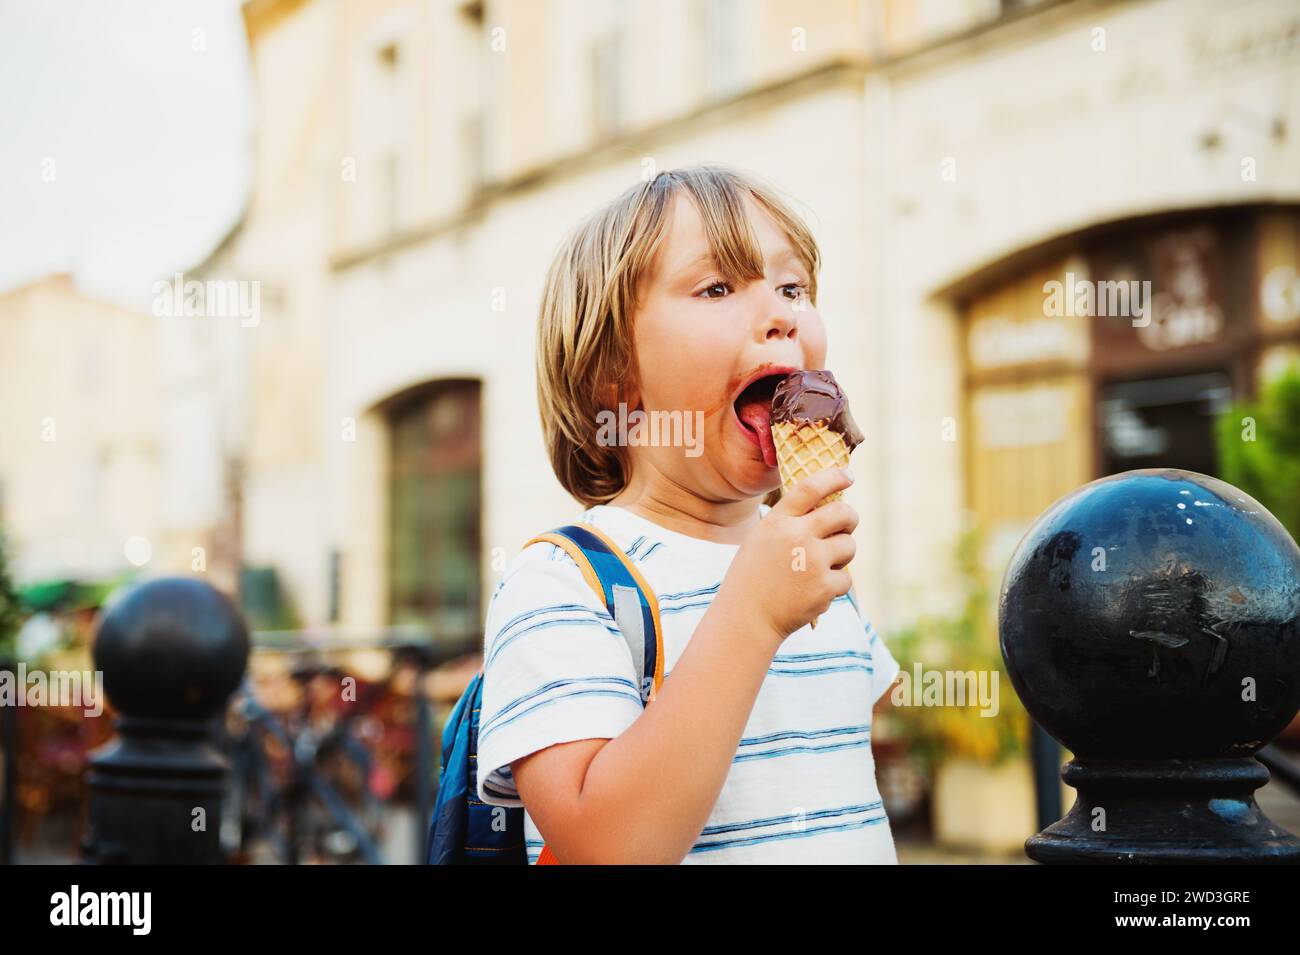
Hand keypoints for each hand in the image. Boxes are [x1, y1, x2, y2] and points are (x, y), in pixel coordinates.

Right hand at [716, 467, 857, 647]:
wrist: (746, 619)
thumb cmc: (752, 578)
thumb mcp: (761, 540)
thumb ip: (789, 523)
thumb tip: (828, 510)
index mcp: (777, 521)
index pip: (811, 487)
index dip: (834, 477)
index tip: (848, 474)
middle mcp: (796, 536)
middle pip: (842, 513)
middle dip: (850, 518)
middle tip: (846, 525)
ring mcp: (813, 562)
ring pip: (849, 546)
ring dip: (842, 555)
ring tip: (820, 568)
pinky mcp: (824, 587)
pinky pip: (846, 578)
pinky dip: (835, 585)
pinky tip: (814, 592)